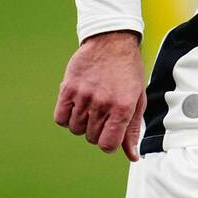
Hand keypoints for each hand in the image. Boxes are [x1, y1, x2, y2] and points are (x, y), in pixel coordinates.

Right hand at [54, 30, 145, 159]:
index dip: (109, 143)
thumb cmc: (128, 70)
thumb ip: (133, 130)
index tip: (111, 134)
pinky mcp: (68, 89)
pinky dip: (67, 117)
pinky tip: (77, 106)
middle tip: (104, 113)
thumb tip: (133, 156)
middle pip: (92, 138)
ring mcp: (83, 96)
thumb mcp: (138, 99)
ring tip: (91, 106)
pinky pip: (60, 118)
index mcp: (123, 108)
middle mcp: (102, 104)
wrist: (112, 41)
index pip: (108, 145)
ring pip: (75, 129)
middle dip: (98, 131)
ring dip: (82, 123)